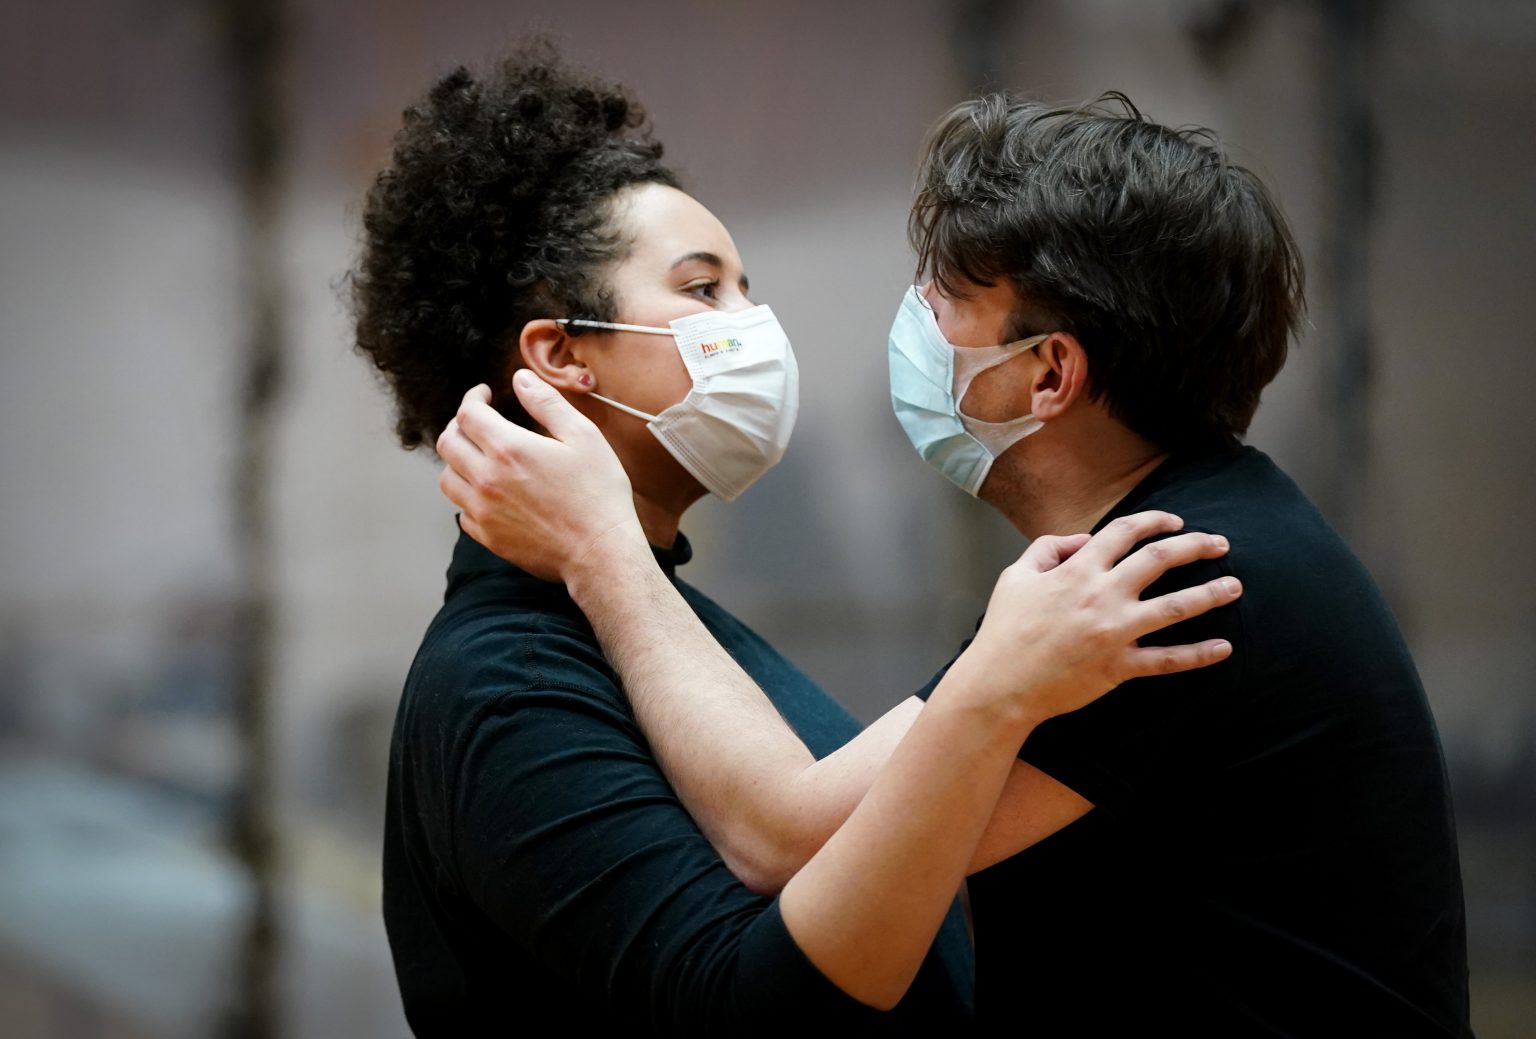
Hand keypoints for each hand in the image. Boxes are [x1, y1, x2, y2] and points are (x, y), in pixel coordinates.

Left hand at [435, 373, 646, 582]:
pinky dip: (468, 497)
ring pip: (447, 479)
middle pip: (447, 443)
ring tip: (477, 456)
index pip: (468, 414)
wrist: (600, 552)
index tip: (484, 395)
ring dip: (457, 461)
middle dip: (459, 425)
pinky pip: (461, 512)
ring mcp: (484, 512)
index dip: (473, 398)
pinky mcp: (489, 537)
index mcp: (508, 449)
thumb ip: (547, 403)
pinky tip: (488, 493)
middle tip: (477, 422)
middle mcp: (486, 479)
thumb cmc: (599, 494)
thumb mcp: (584, 436)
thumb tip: (521, 378)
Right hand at [955, 511, 1240, 726]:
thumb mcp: (1015, 576)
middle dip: (1196, 546)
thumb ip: (1049, 548)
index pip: (1125, 532)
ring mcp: (1114, 632)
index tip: (1175, 521)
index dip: (1155, 520)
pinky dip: (1198, 655)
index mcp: (1078, 570)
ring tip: (1235, 586)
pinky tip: (1224, 648)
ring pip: (1175, 607)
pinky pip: (1167, 660)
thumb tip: (1083, 540)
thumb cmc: (1004, 631)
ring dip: (1210, 594)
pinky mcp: (1119, 667)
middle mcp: (1102, 595)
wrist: (1000, 684)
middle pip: (1160, 559)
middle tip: (1221, 544)